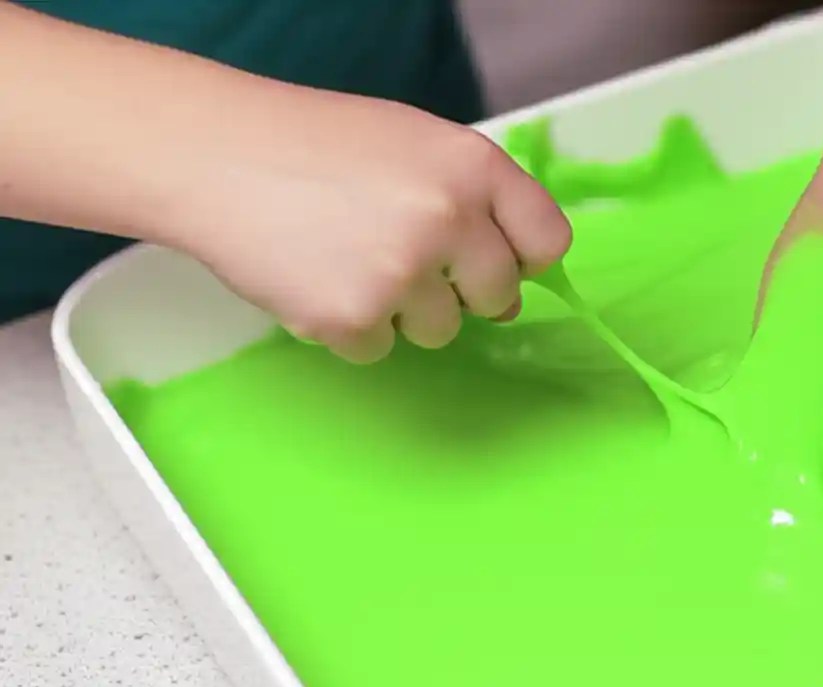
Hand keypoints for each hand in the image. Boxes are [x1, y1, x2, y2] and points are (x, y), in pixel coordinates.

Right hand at [169, 87, 569, 362]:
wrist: (216, 156)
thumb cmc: (318, 146)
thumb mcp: (415, 144)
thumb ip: (475, 203)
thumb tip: (508, 295)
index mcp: (473, 165)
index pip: (549, 239)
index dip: (523, 255)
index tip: (494, 257)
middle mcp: (450, 218)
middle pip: (499, 294)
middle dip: (462, 288)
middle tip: (403, 254)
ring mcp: (403, 273)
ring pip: (441, 329)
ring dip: (403, 309)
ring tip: (349, 256)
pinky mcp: (354, 318)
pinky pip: (380, 348)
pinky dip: (351, 326)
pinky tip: (317, 277)